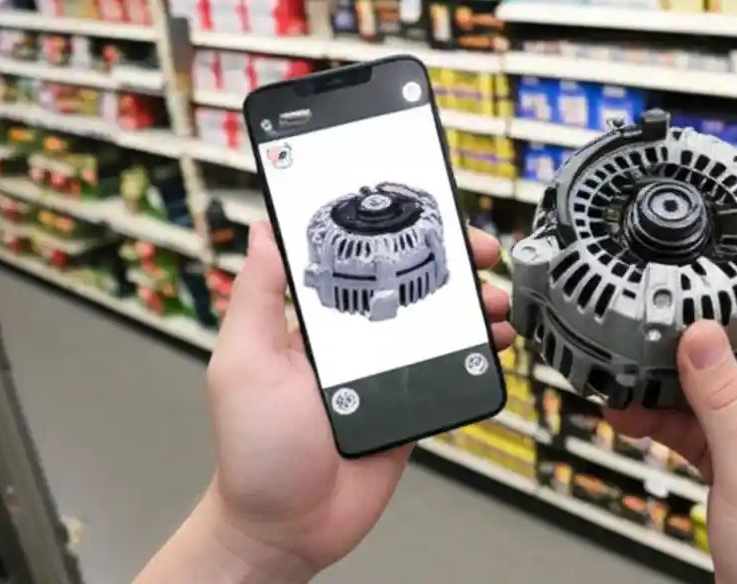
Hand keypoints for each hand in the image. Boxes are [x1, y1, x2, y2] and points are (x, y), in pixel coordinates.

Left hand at [136, 221, 514, 582]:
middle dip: (450, 261)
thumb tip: (264, 230)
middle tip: (478, 251)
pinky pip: (453, 368)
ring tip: (493, 299)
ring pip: (441, 324)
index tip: (421, 211)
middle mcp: (355, 340)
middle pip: (411, 284)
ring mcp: (387, 371)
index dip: (392, 231)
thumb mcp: (243, 362)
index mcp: (314, 321)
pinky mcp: (413, 403)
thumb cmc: (254, 450)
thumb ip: (256, 297)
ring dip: (474, 304)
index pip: (358, 259)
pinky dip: (481, 351)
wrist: (288, 526)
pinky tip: (494, 340)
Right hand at [605, 212, 736, 583]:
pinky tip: (628, 411)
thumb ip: (722, 400)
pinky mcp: (735, 463)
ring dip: (674, 367)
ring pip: (716, 379)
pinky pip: (695, 422)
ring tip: (634, 348)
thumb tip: (699, 332)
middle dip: (718, 301)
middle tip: (685, 264)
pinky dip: (662, 415)